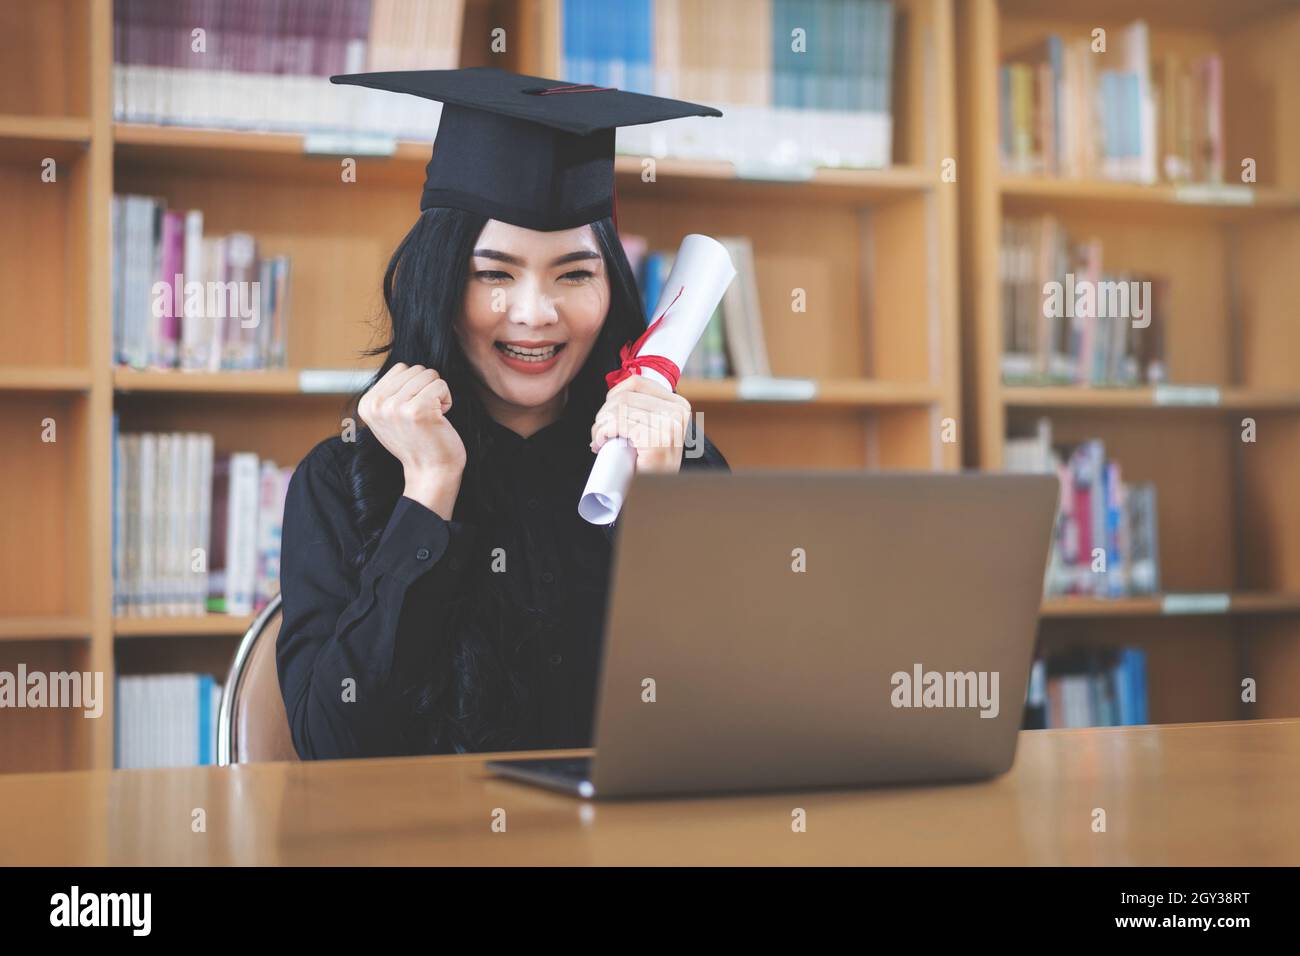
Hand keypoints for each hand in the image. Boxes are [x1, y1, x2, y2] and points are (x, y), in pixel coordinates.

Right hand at [358, 363, 465, 516]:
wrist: (430, 472)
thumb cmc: (417, 442)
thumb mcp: (391, 417)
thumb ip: (390, 393)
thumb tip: (403, 367)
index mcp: (367, 404)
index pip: (400, 368)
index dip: (415, 387)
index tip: (412, 413)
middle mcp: (377, 404)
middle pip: (415, 368)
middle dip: (427, 389)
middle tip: (424, 416)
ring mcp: (395, 407)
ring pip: (429, 374)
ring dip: (437, 395)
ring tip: (430, 418)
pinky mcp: (417, 410)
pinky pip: (441, 385)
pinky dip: (447, 400)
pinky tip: (439, 420)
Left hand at [590, 375, 691, 473]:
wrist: (658, 491)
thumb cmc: (652, 464)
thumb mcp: (653, 430)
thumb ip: (643, 410)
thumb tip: (613, 395)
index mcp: (679, 406)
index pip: (637, 383)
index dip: (614, 395)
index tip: (608, 413)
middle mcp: (677, 413)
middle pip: (624, 397)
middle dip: (603, 414)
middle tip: (600, 433)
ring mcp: (668, 425)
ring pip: (617, 410)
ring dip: (600, 425)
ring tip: (600, 439)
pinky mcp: (656, 439)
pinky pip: (617, 424)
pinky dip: (602, 432)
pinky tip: (602, 442)